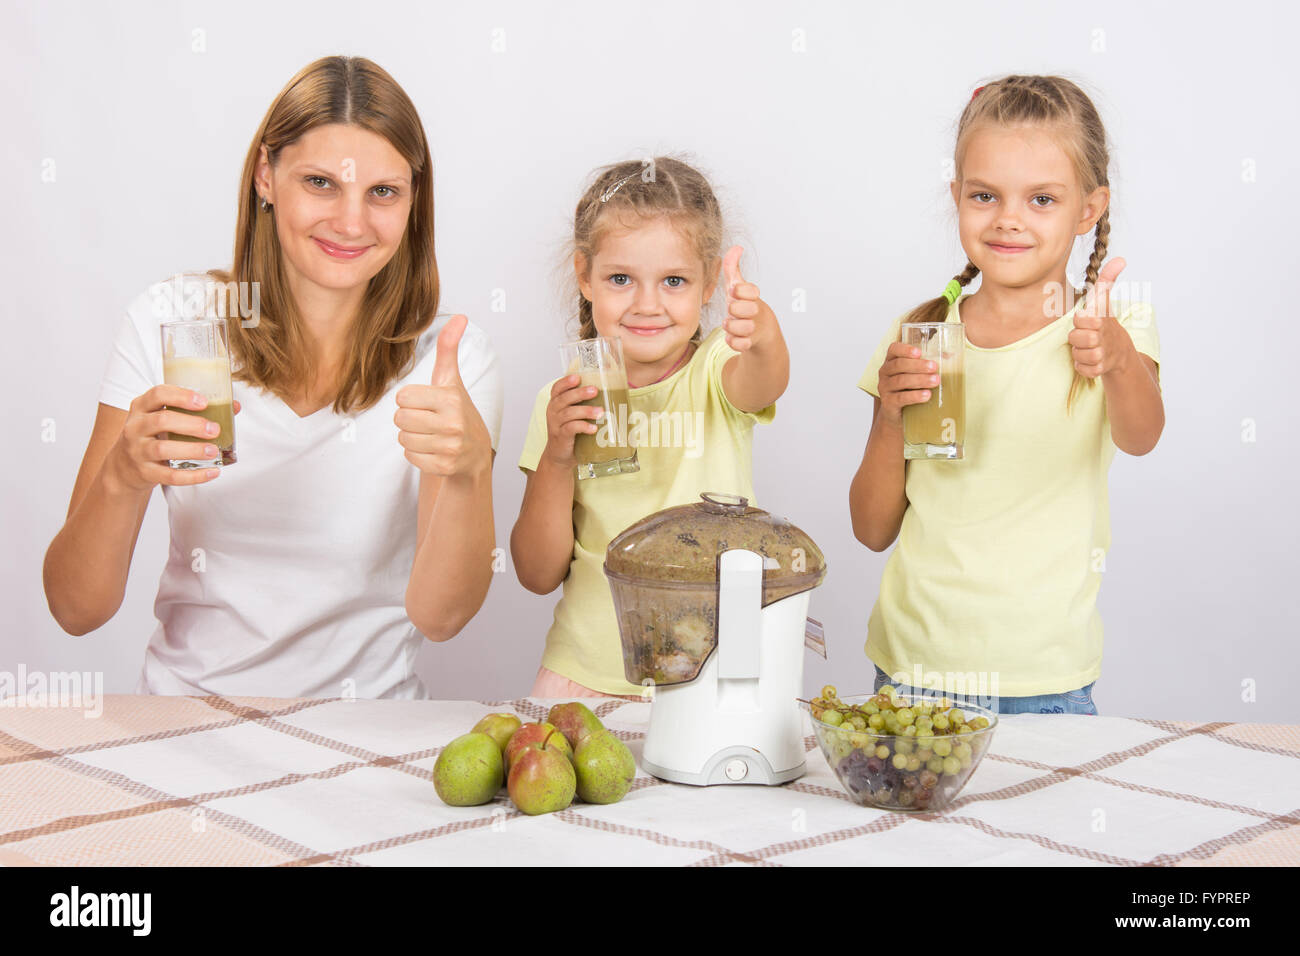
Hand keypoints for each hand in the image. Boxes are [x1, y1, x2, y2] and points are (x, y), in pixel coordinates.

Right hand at [107, 388, 241, 490]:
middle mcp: (135, 427)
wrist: (123, 466)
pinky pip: (169, 476)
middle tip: (214, 429)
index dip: (182, 396)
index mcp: (142, 407)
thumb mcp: (163, 417)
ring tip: (213, 451)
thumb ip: (194, 410)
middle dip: (191, 425)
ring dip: (191, 449)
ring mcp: (137, 451)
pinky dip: (193, 476)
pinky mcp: (144, 473)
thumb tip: (234, 406)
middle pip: (161, 421)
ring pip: (163, 449)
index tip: (204, 402)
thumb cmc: (152, 435)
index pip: (158, 394)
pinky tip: (212, 472)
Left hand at [394, 315, 491, 478]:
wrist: (474, 453)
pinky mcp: (444, 466)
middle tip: (427, 420)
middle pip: (400, 418)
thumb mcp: (452, 380)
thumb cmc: (457, 411)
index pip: (402, 398)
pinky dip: (416, 454)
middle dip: (408, 419)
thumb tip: (460, 316)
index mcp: (451, 398)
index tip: (426, 404)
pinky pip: (410, 456)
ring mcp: (450, 447)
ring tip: (430, 435)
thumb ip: (450, 348)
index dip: (410, 400)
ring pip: (403, 438)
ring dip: (411, 437)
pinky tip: (432, 449)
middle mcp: (452, 423)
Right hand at [542, 374, 602, 469]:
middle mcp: (553, 411)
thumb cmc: (570, 431)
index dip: (566, 382)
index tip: (577, 377)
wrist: (560, 455)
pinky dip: (582, 426)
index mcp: (556, 403)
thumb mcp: (574, 414)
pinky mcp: (561, 437)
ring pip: (568, 413)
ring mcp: (556, 424)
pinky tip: (593, 428)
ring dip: (585, 411)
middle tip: (595, 390)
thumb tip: (613, 393)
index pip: (557, 388)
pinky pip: (570, 429)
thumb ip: (584, 403)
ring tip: (600, 412)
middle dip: (580, 393)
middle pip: (564, 398)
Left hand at [721, 245, 776, 351]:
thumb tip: (736, 247)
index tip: (733, 291)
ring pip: (745, 327)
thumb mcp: (738, 286)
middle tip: (731, 310)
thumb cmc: (745, 305)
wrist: (760, 330)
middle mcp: (755, 311)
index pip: (749, 289)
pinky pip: (742, 344)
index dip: (739, 290)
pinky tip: (730, 337)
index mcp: (753, 296)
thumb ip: (733, 268)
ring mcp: (754, 327)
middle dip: (735, 309)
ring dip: (733, 326)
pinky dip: (734, 342)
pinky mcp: (750, 343)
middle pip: (746, 309)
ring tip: (728, 323)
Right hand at [876, 341, 939, 431]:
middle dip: (918, 365)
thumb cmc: (909, 390)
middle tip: (934, 367)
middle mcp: (885, 373)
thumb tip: (951, 356)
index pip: (894, 349)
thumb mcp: (916, 374)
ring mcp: (885, 388)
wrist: (898, 415)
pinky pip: (900, 398)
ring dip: (920, 380)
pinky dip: (914, 396)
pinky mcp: (888, 403)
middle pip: (899, 365)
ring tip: (935, 381)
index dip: (905, 349)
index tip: (919, 352)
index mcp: (891, 361)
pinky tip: (926, 395)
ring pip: (900, 381)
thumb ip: (928, 364)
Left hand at [1070, 257, 1134, 378]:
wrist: (1118, 350)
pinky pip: (1084, 369)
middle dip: (1076, 338)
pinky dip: (1082, 367)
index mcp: (1102, 320)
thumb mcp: (1103, 301)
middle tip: (1083, 336)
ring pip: (1080, 355)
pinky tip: (1088, 359)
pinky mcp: (1100, 369)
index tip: (1085, 319)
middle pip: (1077, 338)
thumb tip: (1121, 259)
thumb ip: (1107, 280)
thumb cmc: (1104, 322)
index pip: (1085, 319)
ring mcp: (1103, 354)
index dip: (1081, 319)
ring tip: (1085, 347)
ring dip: (1079, 352)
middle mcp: (1104, 338)